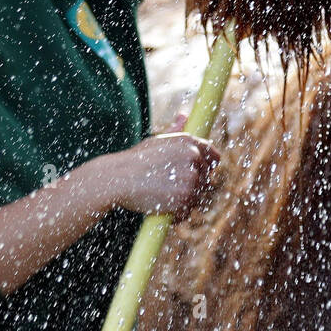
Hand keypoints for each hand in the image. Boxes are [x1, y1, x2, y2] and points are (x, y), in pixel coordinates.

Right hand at [96, 114, 219, 220]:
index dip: (206, 167)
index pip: (213, 156)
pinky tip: (163, 209)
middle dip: (192, 186)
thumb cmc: (135, 160)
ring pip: (197, 197)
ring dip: (184, 202)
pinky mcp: (184, 198)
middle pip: (206, 179)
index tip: (197, 174)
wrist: (117, 179)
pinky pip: (187, 211)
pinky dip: (177, 215)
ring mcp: (190, 178)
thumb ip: (175, 130)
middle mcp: (193, 158)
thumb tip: (184, 116)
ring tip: (164, 198)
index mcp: (189, 142)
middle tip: (169, 189)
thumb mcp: (157, 141)